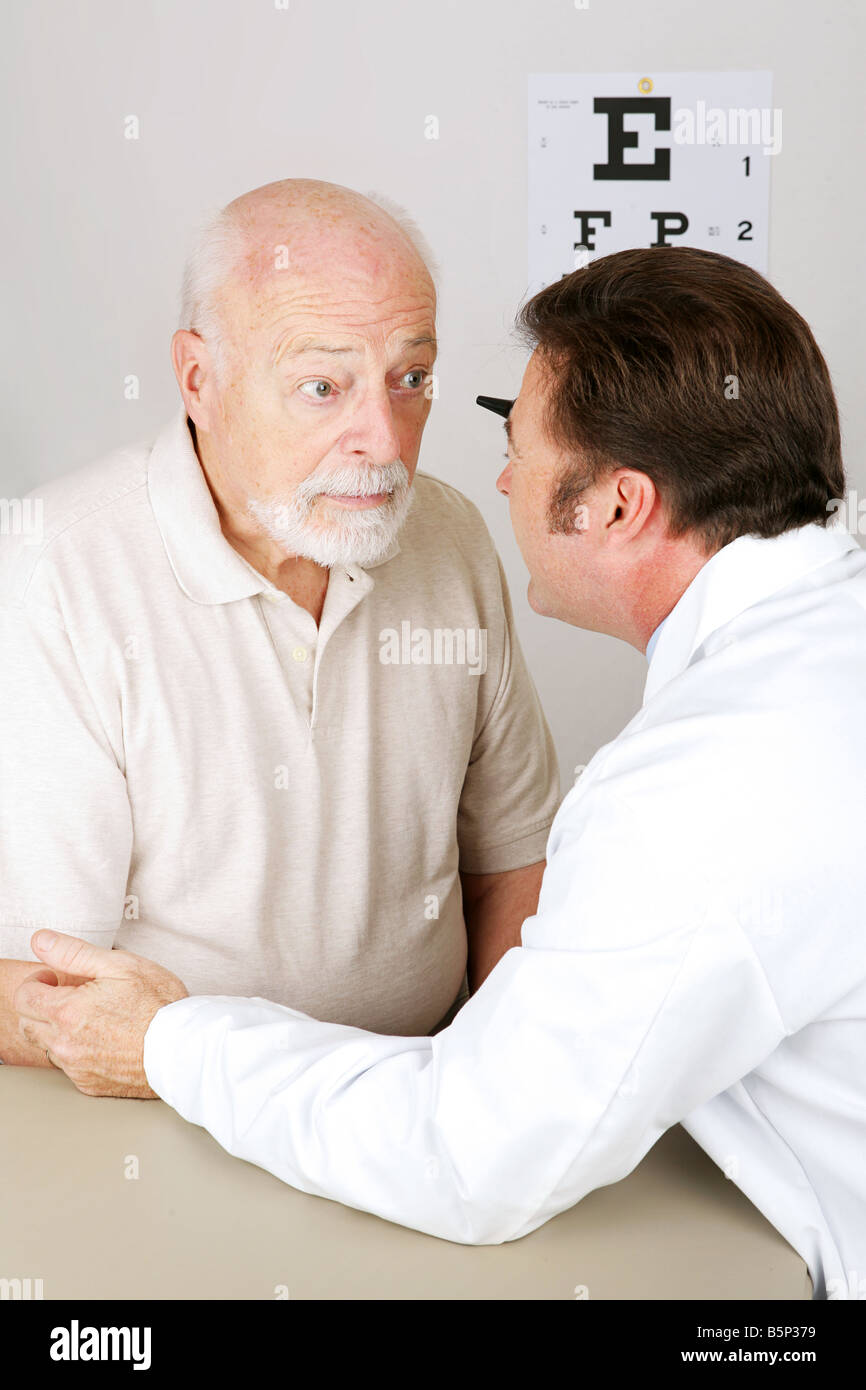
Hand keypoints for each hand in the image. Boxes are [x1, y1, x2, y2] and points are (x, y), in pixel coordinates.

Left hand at [14, 931, 187, 1097]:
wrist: (183, 1049)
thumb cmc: (158, 1006)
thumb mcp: (120, 965)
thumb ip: (74, 953)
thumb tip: (42, 941)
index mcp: (67, 1012)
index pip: (23, 997)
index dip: (37, 981)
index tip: (54, 979)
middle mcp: (65, 1044)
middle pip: (28, 1024)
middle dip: (41, 1006)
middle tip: (70, 995)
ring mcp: (76, 1068)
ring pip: (47, 1047)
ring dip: (57, 1030)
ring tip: (90, 1017)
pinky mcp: (89, 1084)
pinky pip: (69, 1066)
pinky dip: (77, 1051)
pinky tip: (102, 1039)